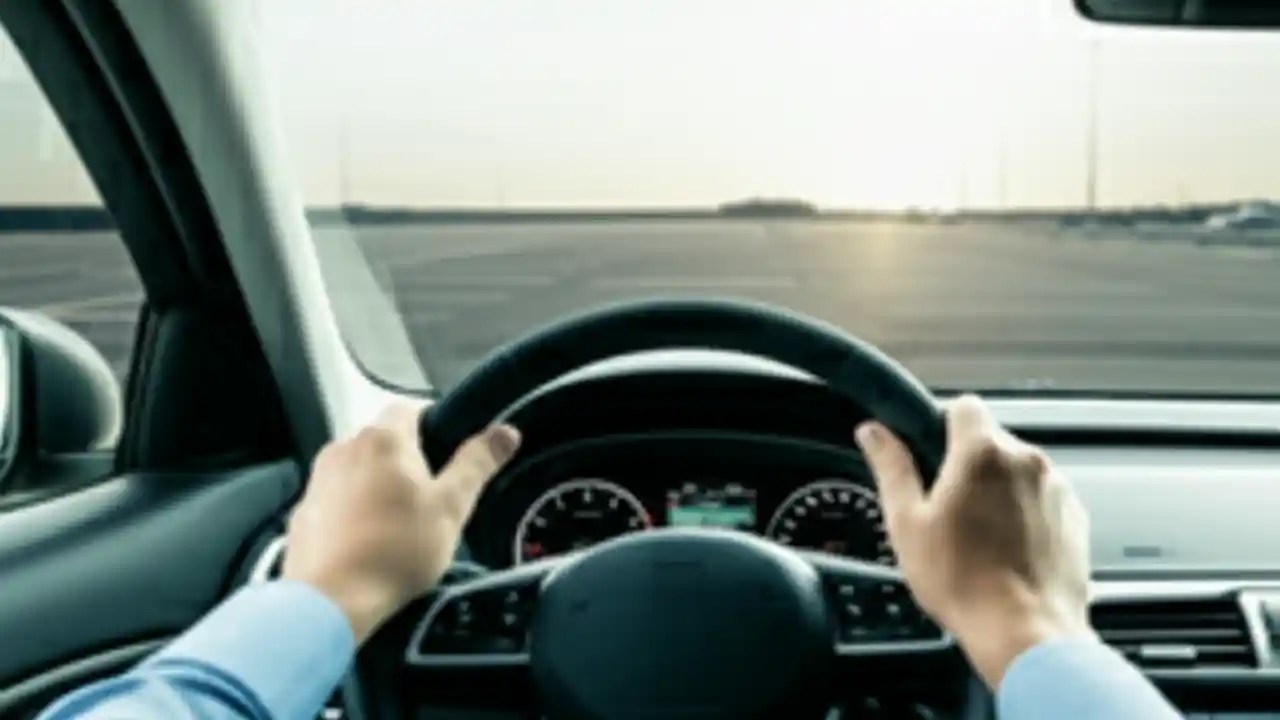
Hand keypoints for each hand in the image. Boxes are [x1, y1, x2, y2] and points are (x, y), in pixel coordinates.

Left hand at [283, 402, 520, 643]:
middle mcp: (344, 447)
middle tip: (427, 499)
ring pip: (357, 470)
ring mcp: (317, 480)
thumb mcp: (452, 506)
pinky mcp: (301, 512)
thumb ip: (477, 463)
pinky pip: (334, 500)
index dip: (433, 427)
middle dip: (404, 461)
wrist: (332, 599)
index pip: (411, 408)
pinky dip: (350, 512)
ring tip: (395, 526)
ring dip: (375, 486)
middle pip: (382, 441)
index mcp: (384, 439)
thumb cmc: (398, 549)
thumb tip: (506, 431)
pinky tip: (364, 543)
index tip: (447, 458)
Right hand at [854, 394, 1092, 688]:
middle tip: (947, 510)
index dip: (943, 426)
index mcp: (982, 453)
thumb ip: (891, 467)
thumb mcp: (907, 523)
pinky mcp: (1075, 517)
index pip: (963, 406)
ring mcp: (1057, 488)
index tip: (932, 456)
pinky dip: (1025, 514)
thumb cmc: (962, 582)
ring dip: (999, 490)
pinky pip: (1042, 499)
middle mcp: (1026, 460)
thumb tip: (872, 432)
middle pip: (991, 441)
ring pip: (1018, 471)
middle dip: (969, 465)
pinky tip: (1007, 550)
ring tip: (979, 538)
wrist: (1026, 633)